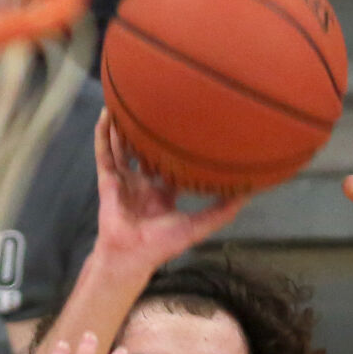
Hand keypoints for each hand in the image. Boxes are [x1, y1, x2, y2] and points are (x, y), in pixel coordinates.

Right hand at [92, 111, 248, 275]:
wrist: (132, 255)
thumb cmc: (163, 244)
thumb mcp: (199, 225)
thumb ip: (222, 210)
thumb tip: (249, 192)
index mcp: (163, 193)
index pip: (172, 165)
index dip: (180, 148)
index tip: (192, 127)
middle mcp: (144, 183)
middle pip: (146, 151)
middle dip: (152, 132)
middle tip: (162, 104)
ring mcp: (125, 181)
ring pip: (123, 147)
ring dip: (125, 126)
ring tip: (129, 98)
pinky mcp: (108, 180)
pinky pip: (104, 153)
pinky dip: (103, 134)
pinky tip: (106, 114)